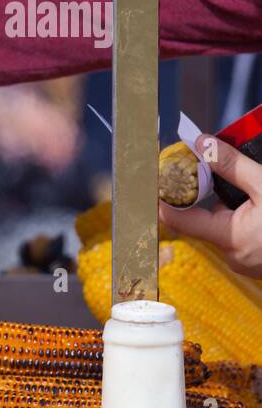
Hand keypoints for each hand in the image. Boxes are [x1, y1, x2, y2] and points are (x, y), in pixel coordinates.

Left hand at [159, 136, 261, 276]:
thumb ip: (232, 166)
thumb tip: (201, 143)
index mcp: (231, 238)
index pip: (177, 219)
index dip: (163, 197)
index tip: (156, 176)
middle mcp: (233, 255)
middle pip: (206, 219)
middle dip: (212, 195)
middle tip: (218, 170)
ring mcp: (247, 263)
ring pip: (227, 226)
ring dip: (235, 206)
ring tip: (253, 192)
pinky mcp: (258, 264)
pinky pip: (243, 236)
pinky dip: (247, 218)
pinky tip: (261, 207)